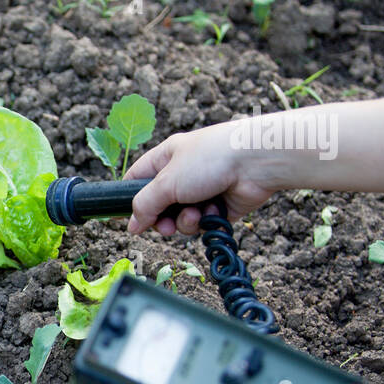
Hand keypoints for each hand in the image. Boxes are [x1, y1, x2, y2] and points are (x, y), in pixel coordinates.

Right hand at [124, 123, 277, 235]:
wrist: (256, 162)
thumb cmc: (210, 159)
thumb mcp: (166, 182)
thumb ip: (144, 205)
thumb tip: (131, 225)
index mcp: (165, 158)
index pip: (137, 180)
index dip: (128, 199)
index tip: (126, 219)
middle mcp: (182, 174)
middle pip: (158, 206)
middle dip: (161, 219)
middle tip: (164, 226)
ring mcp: (201, 191)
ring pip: (179, 219)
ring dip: (184, 221)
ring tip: (195, 213)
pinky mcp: (219, 207)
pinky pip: (201, 223)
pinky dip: (205, 220)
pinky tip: (214, 209)